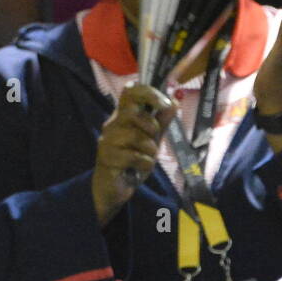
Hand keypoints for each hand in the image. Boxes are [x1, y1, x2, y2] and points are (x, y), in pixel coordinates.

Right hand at [91, 85, 176, 225]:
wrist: (113, 189)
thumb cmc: (131, 162)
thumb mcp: (151, 140)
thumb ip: (161, 123)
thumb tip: (174, 102)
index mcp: (123, 116)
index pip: (131, 91)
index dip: (149, 93)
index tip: (165, 104)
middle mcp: (113, 124)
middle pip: (134, 114)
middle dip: (152, 128)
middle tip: (152, 142)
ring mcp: (108, 140)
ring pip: (136, 136)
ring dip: (149, 150)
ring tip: (146, 158)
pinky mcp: (107, 158)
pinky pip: (134, 156)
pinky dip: (145, 164)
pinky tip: (141, 168)